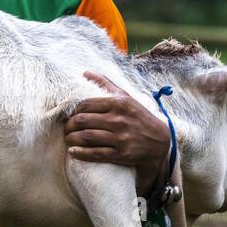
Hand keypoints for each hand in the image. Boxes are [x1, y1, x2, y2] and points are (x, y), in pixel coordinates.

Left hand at [63, 72, 169, 195]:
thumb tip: (86, 72)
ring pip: (86, 137)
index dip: (72, 110)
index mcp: (118, 103)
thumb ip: (106, 84)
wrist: (160, 142)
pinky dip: (81, 153)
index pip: (85, 104)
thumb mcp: (126, 97)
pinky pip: (95, 153)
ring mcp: (120, 137)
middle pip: (82, 120)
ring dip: (71, 138)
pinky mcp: (121, 154)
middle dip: (69, 125)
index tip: (67, 114)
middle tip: (65, 128)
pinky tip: (73, 151)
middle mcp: (118, 119)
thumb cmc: (139, 117)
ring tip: (68, 139)